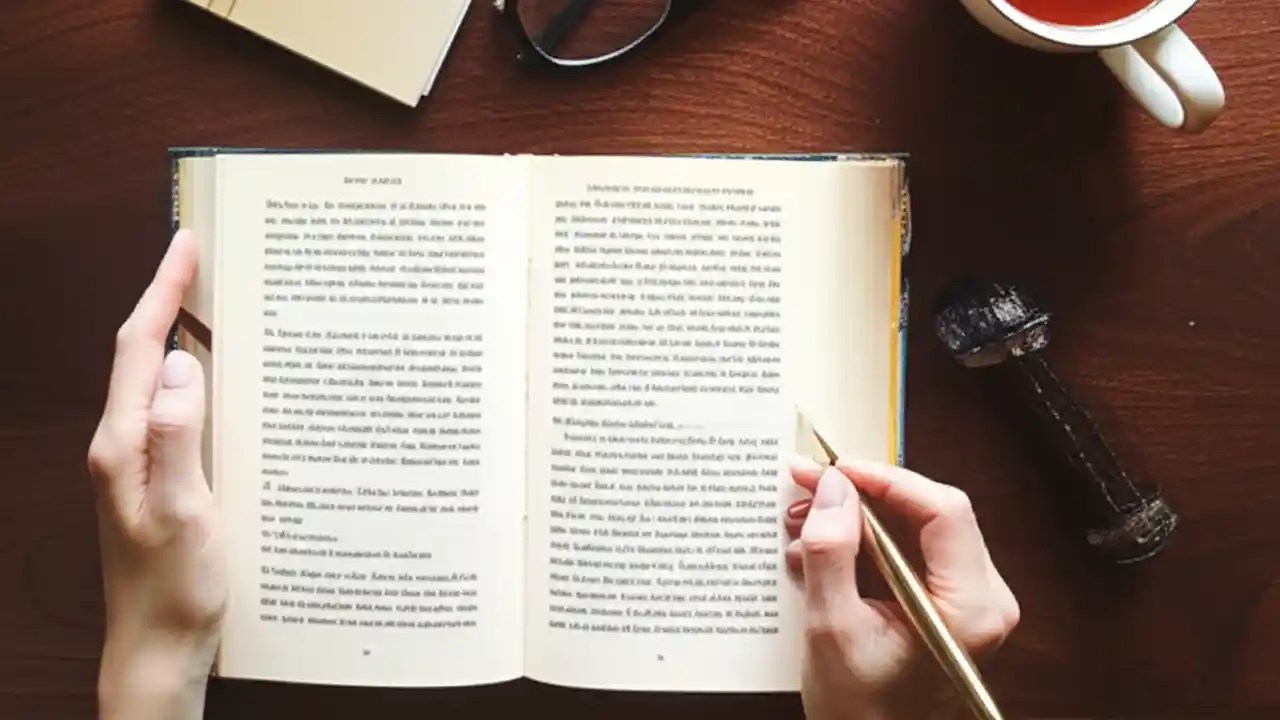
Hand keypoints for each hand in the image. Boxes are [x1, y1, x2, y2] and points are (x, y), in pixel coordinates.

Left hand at [87, 230, 225, 719]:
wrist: (157, 647)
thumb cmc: (172, 590)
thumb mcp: (183, 513)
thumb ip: (177, 438)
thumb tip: (182, 364)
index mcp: (121, 446)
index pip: (140, 350)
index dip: (162, 292)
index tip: (185, 244)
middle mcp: (120, 445)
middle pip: (141, 355)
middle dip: (167, 299)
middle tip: (202, 260)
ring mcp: (134, 462)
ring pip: (155, 380)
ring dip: (179, 335)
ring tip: (212, 302)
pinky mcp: (154, 478)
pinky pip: (170, 411)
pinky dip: (192, 378)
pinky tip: (218, 378)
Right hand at [785, 457, 1019, 719]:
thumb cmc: (861, 713)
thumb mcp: (832, 630)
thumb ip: (831, 554)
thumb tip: (831, 489)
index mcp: (972, 607)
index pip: (943, 512)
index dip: (886, 479)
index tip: (835, 470)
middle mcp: (984, 598)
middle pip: (929, 513)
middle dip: (863, 496)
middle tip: (809, 485)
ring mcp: (967, 600)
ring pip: (916, 527)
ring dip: (858, 518)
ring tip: (804, 521)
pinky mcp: (946, 603)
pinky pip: (909, 551)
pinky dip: (864, 542)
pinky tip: (821, 547)